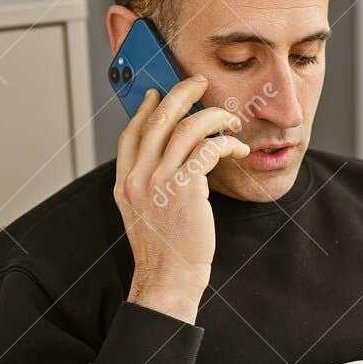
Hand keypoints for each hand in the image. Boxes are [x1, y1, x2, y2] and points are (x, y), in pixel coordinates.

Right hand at [113, 75, 249, 323]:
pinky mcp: (186, 188)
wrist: (167, 280)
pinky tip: (237, 148)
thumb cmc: (164, 252)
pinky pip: (208, 149)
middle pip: (158, 119)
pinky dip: (226, 143)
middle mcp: (138, 177)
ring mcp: (160, 181)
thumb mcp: (142, 214)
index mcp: (125, 183)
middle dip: (182, 93)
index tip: (159, 93)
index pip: (132, 132)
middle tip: (200, 83)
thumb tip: (165, 162)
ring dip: (213, 117)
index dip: (146, 108)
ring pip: (187, 128)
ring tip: (230, 120)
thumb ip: (147, 186)